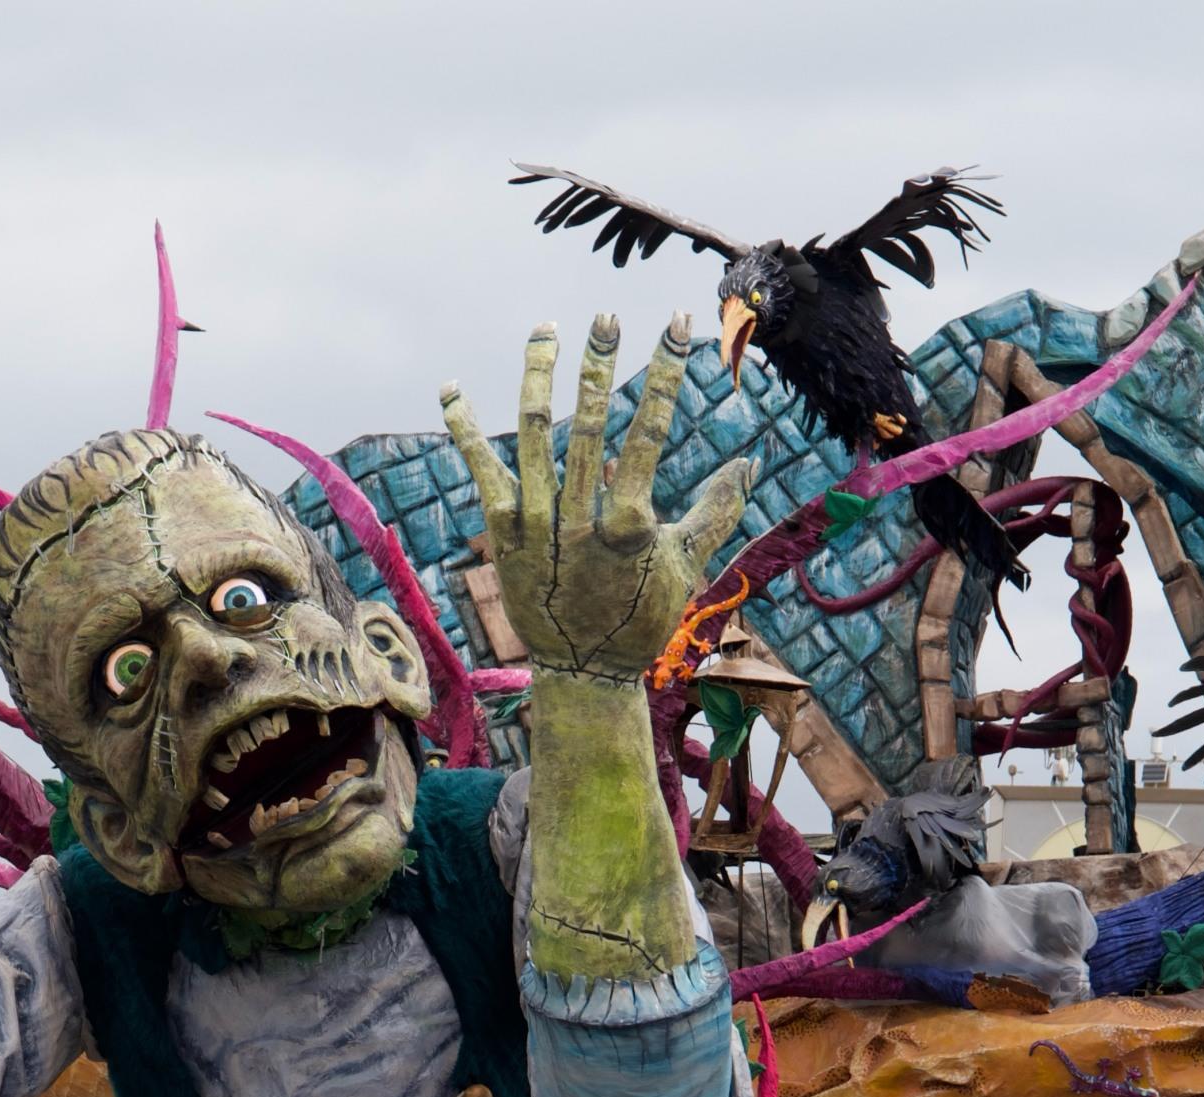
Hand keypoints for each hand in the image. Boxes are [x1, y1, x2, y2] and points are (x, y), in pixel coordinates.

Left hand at [442, 316, 753, 684]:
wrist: (585, 672)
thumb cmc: (641, 617)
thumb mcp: (686, 566)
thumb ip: (718, 509)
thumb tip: (752, 461)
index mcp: (631, 525)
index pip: (651, 432)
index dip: (666, 374)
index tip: (677, 327)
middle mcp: (580, 521)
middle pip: (587, 424)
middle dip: (598, 365)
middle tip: (606, 317)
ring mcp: (537, 527)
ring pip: (532, 436)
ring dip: (537, 377)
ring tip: (545, 331)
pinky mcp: (503, 537)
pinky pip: (481, 474)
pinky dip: (464, 431)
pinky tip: (452, 389)